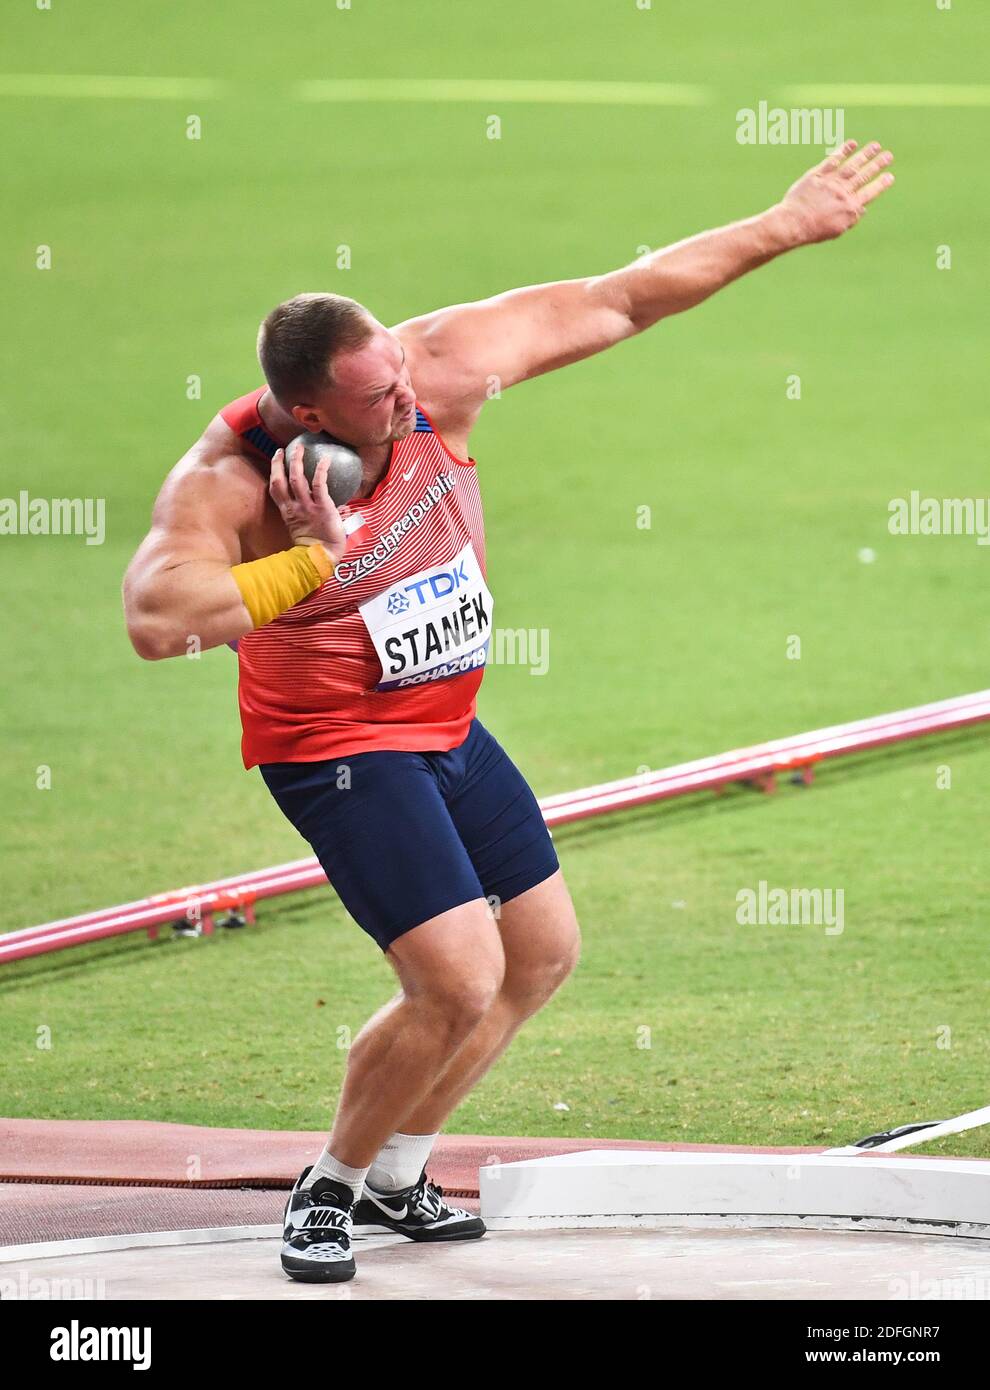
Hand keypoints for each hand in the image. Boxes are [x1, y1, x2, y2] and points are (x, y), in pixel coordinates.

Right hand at [269, 439, 347, 564]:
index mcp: (289, 513)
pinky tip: (325, 459)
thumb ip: (320, 516)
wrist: (322, 557)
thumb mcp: (310, 530)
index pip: (276, 489)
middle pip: (281, 480)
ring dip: (297, 461)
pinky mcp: (322, 507)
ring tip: (299, 448)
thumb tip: (343, 509)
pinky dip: (321, 470)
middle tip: (283, 450)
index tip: (277, 460)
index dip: (274, 473)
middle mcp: (294, 507)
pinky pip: (319, 484)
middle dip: (279, 463)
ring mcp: (307, 506)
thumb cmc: (317, 547)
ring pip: (297, 478)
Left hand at [774, 139, 894, 246]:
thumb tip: (862, 208)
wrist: (793, 223)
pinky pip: (833, 160)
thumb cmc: (814, 230)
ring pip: (852, 165)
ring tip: (875, 146)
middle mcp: (843, 192)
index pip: (870, 192)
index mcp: (850, 207)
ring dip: (865, 154)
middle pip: (864, 175)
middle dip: (877, 164)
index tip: (890, 176)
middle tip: (889, 155)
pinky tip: (852, 144)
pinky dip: (843, 151)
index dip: (881, 184)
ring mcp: (831, 182)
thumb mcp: (837, 230)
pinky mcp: (818, 175)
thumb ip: (851, 218)